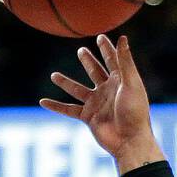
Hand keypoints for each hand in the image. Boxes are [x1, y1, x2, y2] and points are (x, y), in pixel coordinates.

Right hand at [39, 33, 154, 161]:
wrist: (129, 140)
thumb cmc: (135, 111)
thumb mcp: (131, 83)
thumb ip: (125, 61)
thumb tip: (123, 37)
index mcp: (120, 80)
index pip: (112, 60)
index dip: (107, 49)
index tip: (100, 37)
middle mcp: (107, 90)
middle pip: (95, 71)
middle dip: (88, 61)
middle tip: (81, 51)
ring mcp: (97, 103)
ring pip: (77, 90)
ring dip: (65, 82)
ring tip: (53, 75)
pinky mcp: (88, 117)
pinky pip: (68, 110)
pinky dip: (55, 106)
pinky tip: (42, 102)